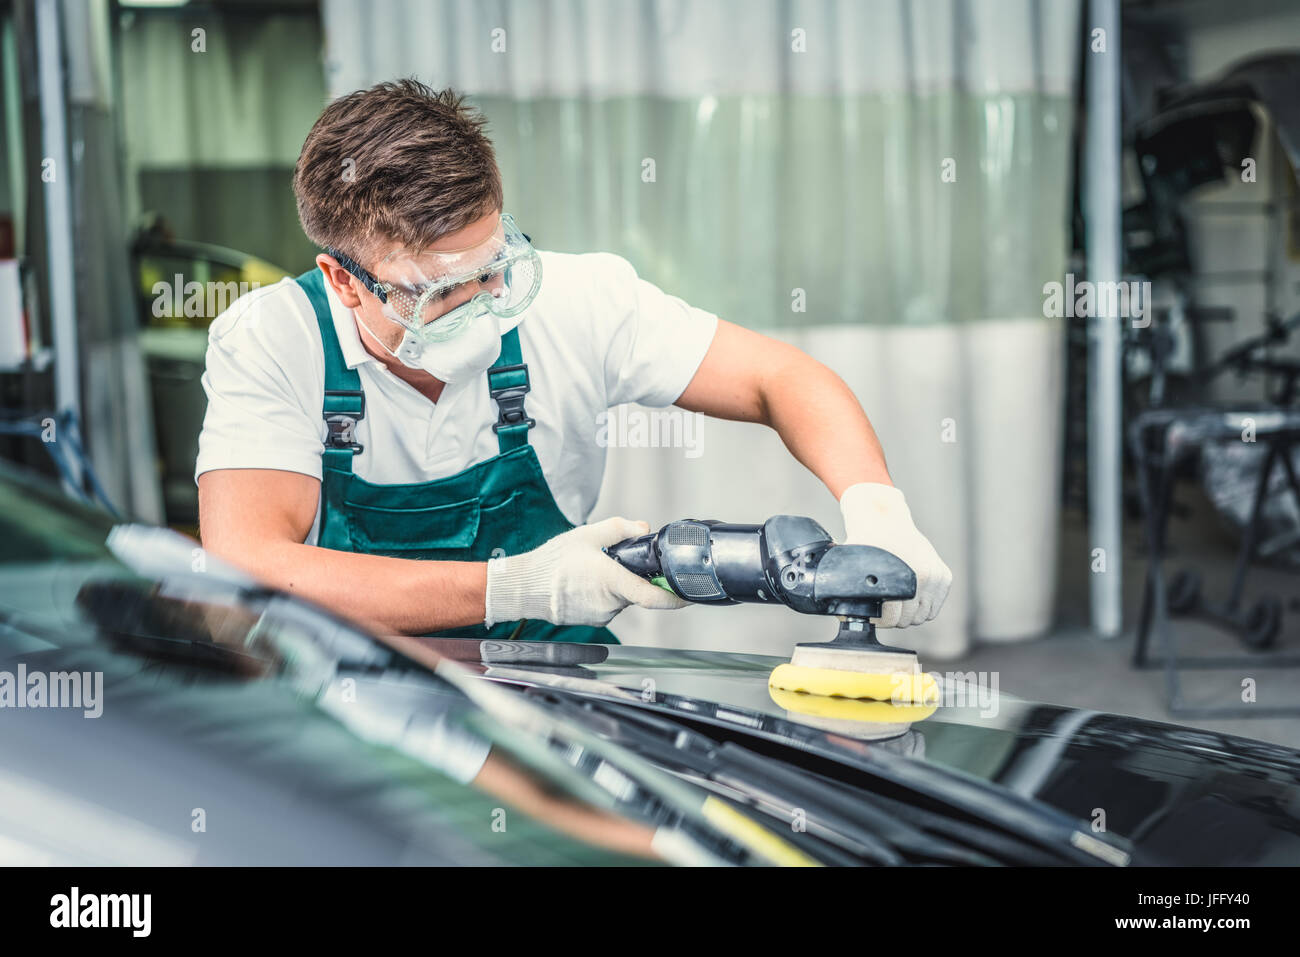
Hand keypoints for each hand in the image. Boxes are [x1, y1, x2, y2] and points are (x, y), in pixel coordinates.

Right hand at [485, 517, 689, 626]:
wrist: (524, 587)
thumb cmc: (552, 563)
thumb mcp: (587, 534)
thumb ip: (620, 529)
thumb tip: (642, 528)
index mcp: (612, 582)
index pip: (652, 597)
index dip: (675, 598)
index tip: (689, 596)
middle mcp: (610, 603)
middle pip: (637, 591)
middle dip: (634, 576)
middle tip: (615, 560)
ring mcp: (601, 615)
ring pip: (622, 598)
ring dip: (617, 585)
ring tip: (591, 570)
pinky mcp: (592, 620)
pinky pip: (608, 605)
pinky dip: (604, 593)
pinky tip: (585, 582)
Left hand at [839, 483, 951, 627]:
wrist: (884, 518)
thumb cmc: (866, 542)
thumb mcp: (852, 565)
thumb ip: (848, 592)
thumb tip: (842, 616)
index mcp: (903, 578)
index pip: (892, 618)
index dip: (878, 620)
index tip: (872, 615)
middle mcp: (924, 578)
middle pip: (908, 620)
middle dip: (893, 617)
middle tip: (882, 607)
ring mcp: (937, 577)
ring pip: (923, 616)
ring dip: (908, 613)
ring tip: (895, 600)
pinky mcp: (945, 576)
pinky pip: (934, 607)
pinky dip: (922, 605)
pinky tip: (908, 594)